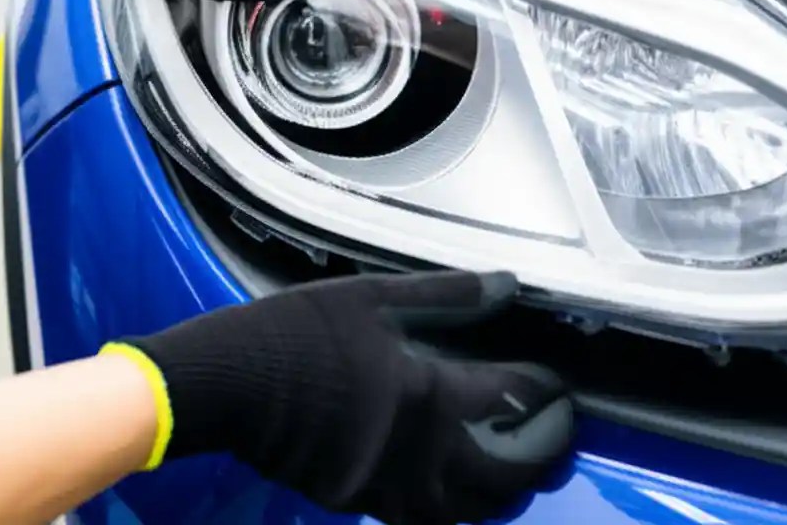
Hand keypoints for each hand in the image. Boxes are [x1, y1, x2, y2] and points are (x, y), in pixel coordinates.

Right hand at [115, 271, 573, 524]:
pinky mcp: (361, 503)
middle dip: (547, 456)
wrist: (225, 385)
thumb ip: (445, 295)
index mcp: (430, 394)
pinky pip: (427, 519)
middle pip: (511, 475)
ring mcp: (391, 486)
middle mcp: (422, 452)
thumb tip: (506, 284)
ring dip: (506, 492)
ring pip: (473, 511)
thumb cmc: (296, 333)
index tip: (558, 383)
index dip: (548, 391)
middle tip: (561, 435)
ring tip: (520, 466)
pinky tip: (458, 485)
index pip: (515, 400)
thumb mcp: (372, 298)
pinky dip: (457, 508)